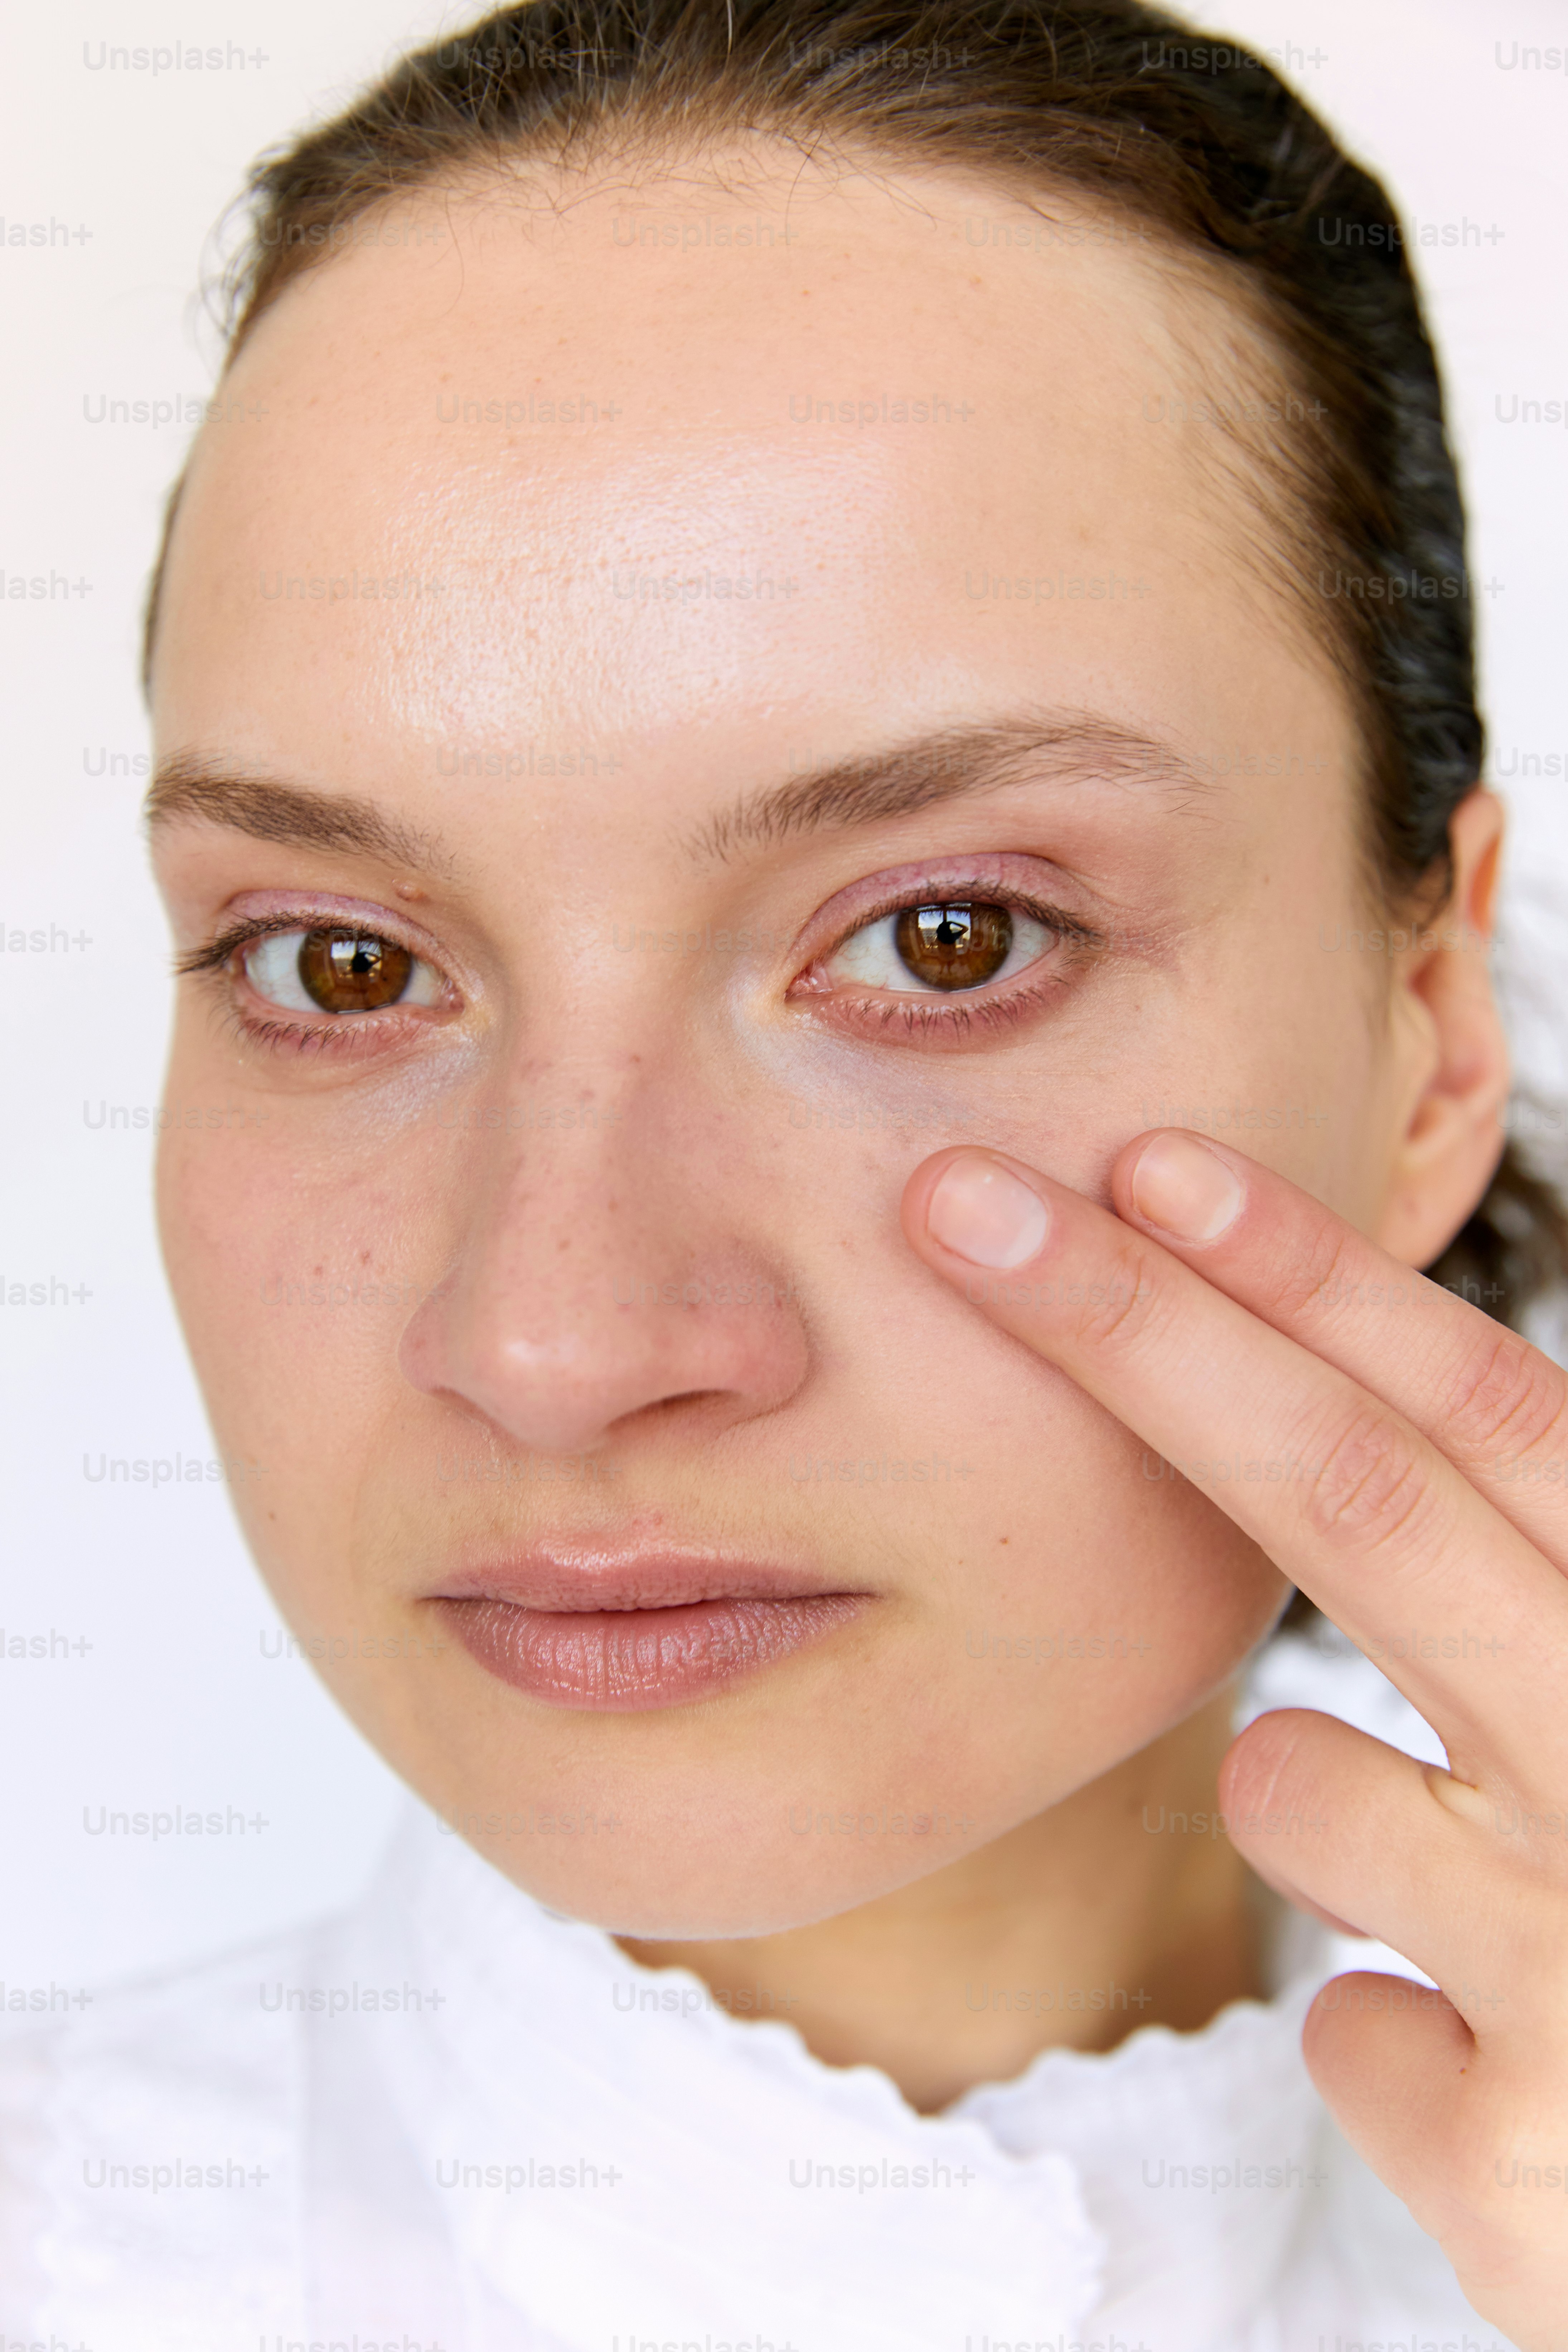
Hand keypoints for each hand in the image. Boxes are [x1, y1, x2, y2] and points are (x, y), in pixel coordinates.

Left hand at [902, 1129, 1567, 2350]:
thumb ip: (1534, 1592)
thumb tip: (1358, 1420)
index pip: (1489, 1413)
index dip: (1314, 1278)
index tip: (1146, 1165)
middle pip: (1365, 1503)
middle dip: (1144, 1335)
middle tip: (960, 1203)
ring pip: (1297, 1782)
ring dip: (1319, 1806)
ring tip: (1451, 1890)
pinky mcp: (1531, 2169)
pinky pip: (1347, 2025)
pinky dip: (1388, 2027)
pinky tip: (1494, 2070)